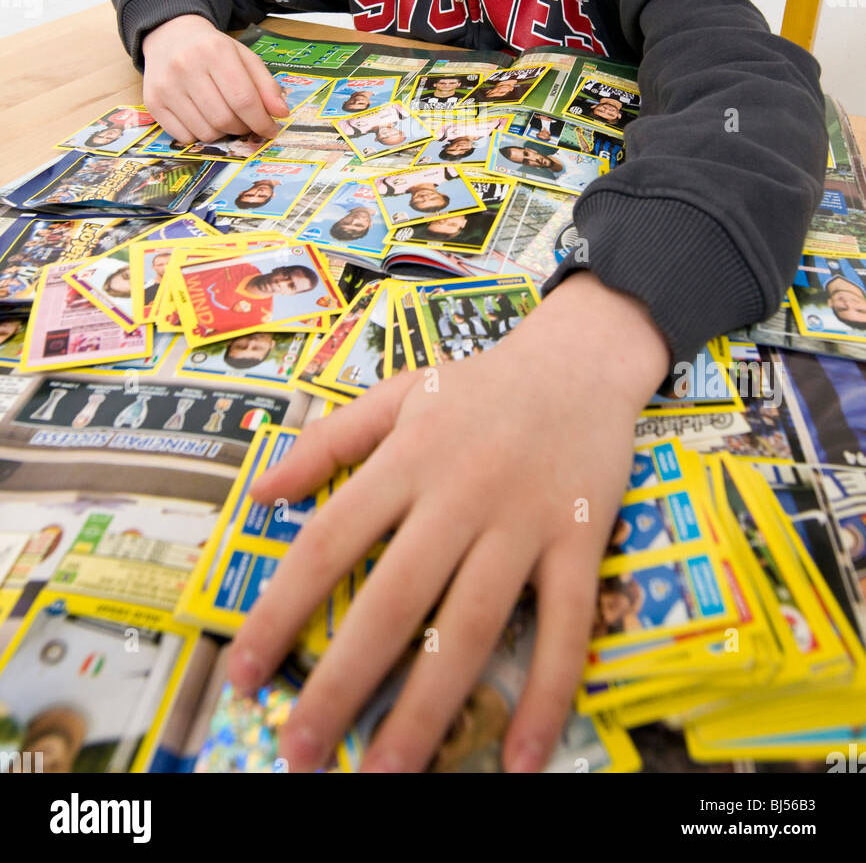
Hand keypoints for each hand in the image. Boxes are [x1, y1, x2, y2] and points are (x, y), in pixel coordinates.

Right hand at [142, 15, 287, 142]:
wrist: (170, 36)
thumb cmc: (212, 49)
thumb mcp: (243, 57)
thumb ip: (265, 84)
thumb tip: (281, 113)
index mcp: (215, 51)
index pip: (243, 99)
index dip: (261, 121)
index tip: (271, 129)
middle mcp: (186, 67)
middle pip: (224, 119)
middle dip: (243, 128)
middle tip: (246, 123)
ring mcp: (166, 86)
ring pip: (205, 131)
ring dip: (222, 133)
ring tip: (225, 117)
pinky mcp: (152, 101)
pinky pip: (183, 137)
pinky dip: (200, 135)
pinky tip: (203, 118)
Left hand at [226, 271, 670, 772]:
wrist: (581, 358)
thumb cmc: (481, 383)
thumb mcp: (397, 392)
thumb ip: (328, 441)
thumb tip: (259, 495)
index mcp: (406, 459)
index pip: (328, 542)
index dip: (281, 611)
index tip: (244, 674)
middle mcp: (459, 494)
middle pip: (394, 599)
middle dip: (343, 682)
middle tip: (301, 752)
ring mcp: (523, 522)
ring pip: (472, 626)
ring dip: (429, 709)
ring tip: (388, 776)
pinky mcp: (580, 542)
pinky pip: (565, 628)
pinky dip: (545, 695)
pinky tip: (519, 758)